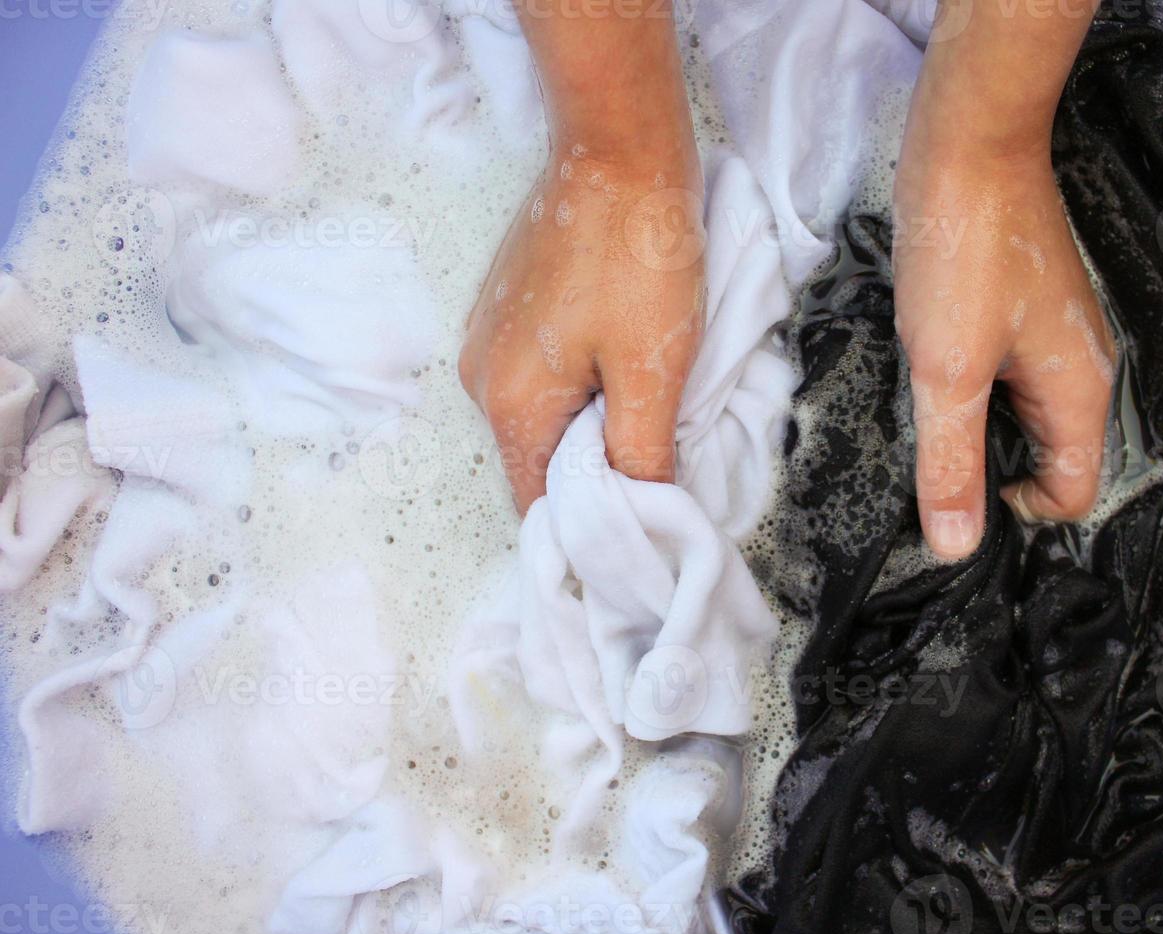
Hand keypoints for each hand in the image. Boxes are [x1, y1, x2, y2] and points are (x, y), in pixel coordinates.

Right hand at [458, 148, 704, 512]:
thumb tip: (641, 519)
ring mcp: (488, 339)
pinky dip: (582, 386)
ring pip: (544, 417)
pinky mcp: (506, 309)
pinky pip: (541, 376)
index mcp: (509, 404)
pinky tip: (624, 363)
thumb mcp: (654, 373)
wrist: (619, 153)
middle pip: (539, 461)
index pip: (537, 505)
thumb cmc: (640, 259)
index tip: (638, 528)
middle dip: (597, 473)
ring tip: (647, 404)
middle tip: (659, 461)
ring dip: (593, 426)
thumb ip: (641, 459)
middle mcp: (481, 377)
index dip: (589, 528)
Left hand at [893, 149, 1114, 559]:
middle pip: (1051, 457)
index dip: (1016, 511)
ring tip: (927, 402)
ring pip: (1025, 415)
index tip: (957, 491)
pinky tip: (931, 364)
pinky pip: (1008, 375)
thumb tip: (956, 546)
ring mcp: (1056, 336)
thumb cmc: (966, 252)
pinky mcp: (1025, 309)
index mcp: (1081, 393)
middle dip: (994, 468)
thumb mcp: (947, 371)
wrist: (970, 147)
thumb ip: (952, 463)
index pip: (1073, 494)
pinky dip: (973, 385)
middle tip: (931, 450)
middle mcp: (1082, 368)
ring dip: (978, 425)